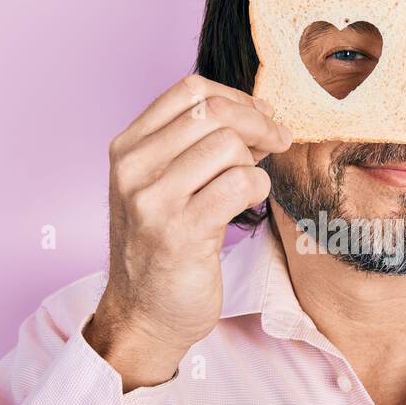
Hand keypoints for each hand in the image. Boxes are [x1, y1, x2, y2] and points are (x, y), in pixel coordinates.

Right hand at [85, 75, 291, 391]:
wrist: (143, 314)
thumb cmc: (162, 247)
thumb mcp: (165, 185)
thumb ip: (199, 145)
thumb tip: (259, 111)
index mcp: (127, 148)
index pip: (189, 90)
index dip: (236, 97)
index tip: (261, 118)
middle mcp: (133, 168)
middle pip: (213, 112)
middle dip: (258, 123)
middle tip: (278, 143)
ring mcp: (153, 200)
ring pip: (228, 145)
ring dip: (255, 163)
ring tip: (250, 186)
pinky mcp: (180, 232)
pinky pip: (240, 183)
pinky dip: (258, 188)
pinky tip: (249, 204)